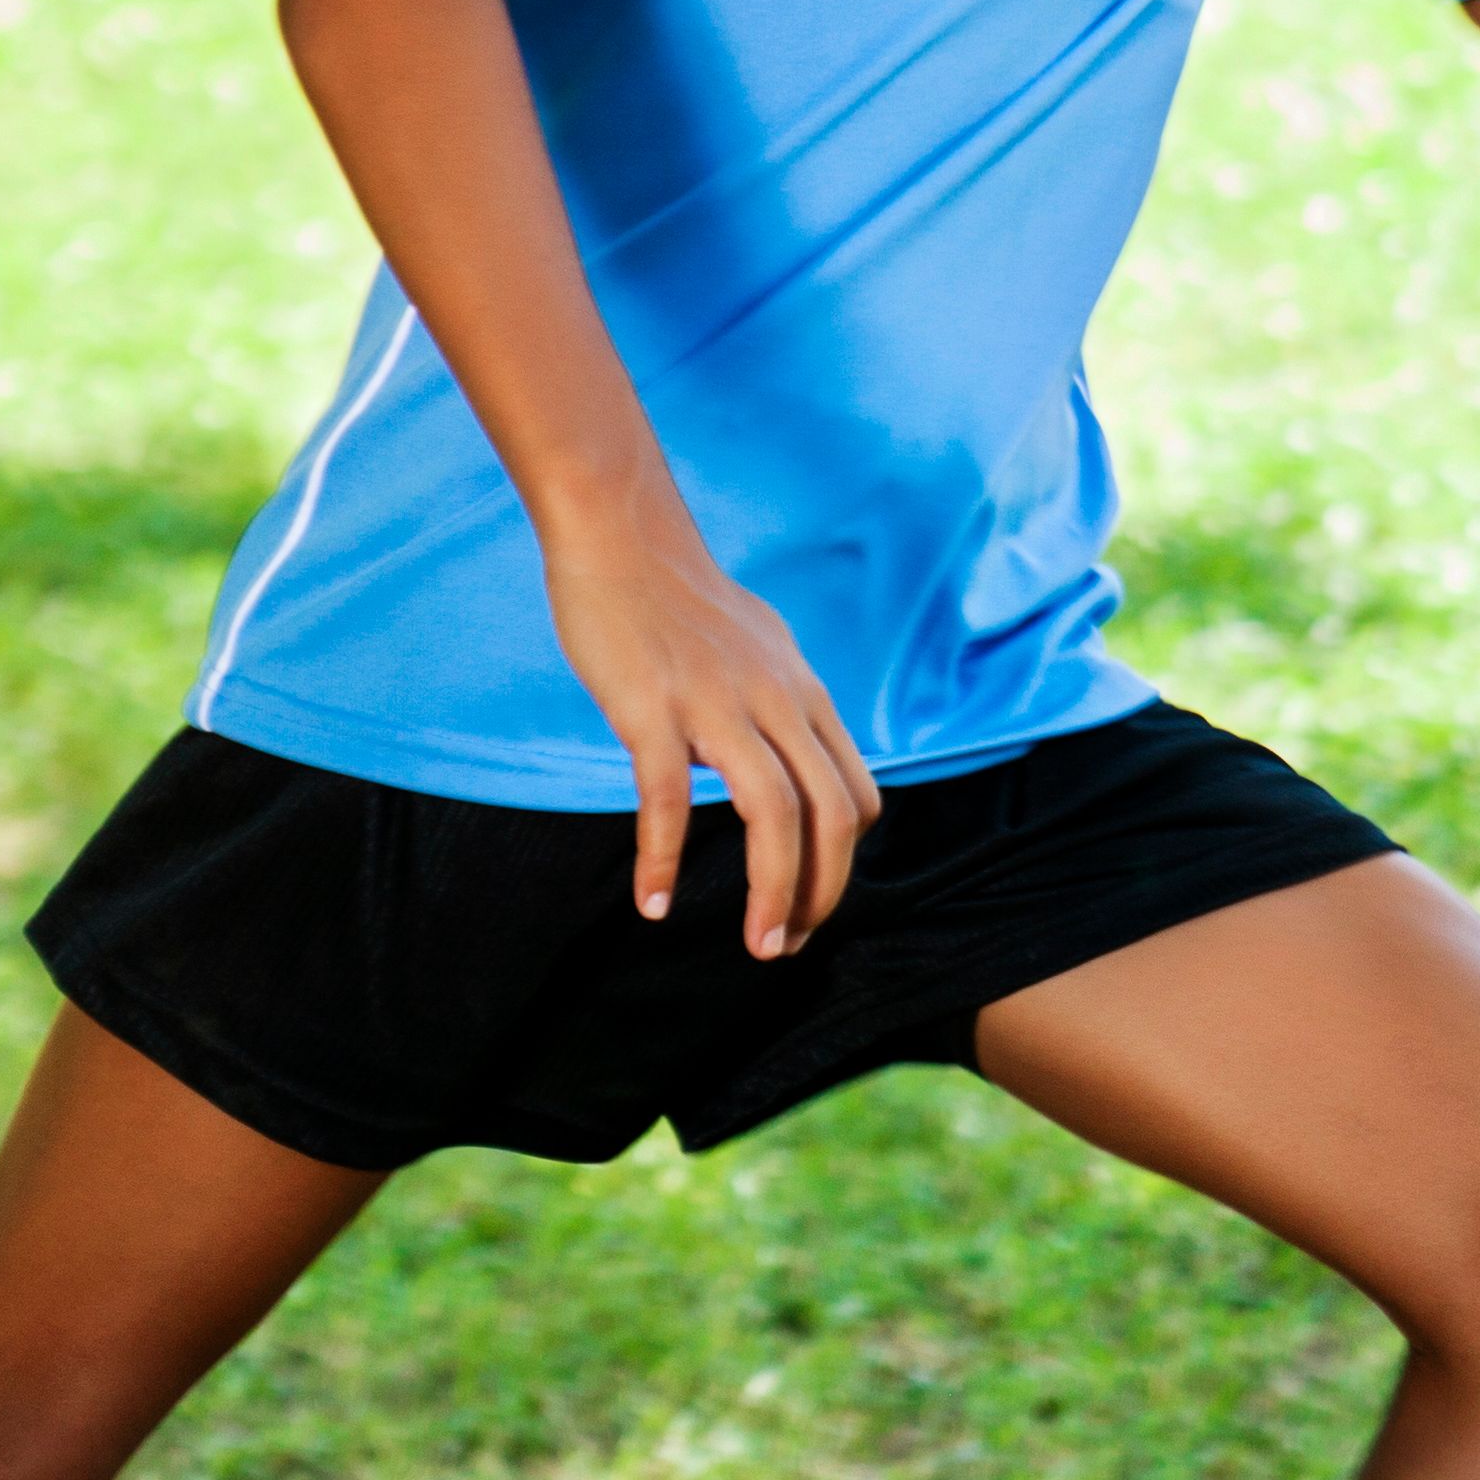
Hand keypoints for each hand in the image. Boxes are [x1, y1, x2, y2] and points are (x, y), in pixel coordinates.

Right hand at [542, 496, 882, 959]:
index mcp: (804, 695)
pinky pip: (669, 796)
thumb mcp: (762, 648)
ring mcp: (718, 703)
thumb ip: (783, 702)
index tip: (807, 904)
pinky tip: (654, 902)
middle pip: (833, 813)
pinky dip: (665, 857)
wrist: (624, 533)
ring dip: (773, 890)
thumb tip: (797, 749)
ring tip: (758, 946)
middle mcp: (777, 701)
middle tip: (785, 946)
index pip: (856, 795)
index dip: (843, 862)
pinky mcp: (654, 706)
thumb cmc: (684, 598)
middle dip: (820, 892)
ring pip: (774, 812)